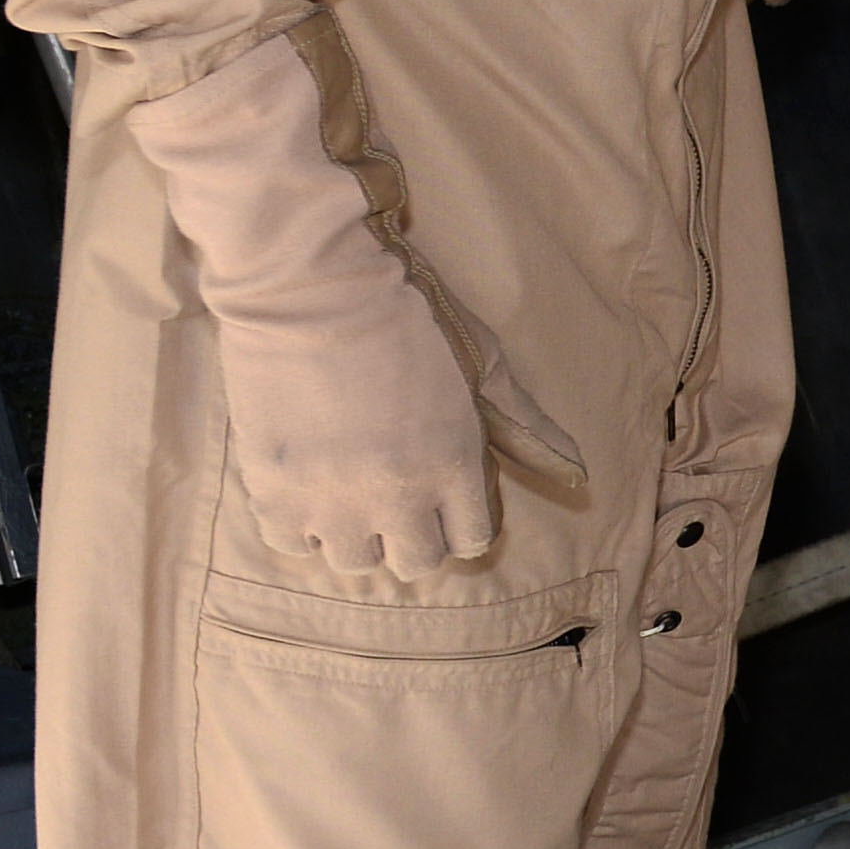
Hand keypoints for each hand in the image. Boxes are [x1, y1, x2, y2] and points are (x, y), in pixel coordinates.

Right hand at [131, 32, 504, 572]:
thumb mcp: (483, 365)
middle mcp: (395, 494)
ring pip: (352, 560)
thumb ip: (526, 427)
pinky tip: (309, 487)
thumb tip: (578, 473)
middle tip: (400, 496)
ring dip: (357, 532)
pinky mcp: (271, 490)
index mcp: (454, 465)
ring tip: (352, 490)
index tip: (448, 498)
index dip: (464, 519)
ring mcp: (329, 498)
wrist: (309, 286)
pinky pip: (292, 544)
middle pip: (416, 562)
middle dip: (416, 534)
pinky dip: (302, 524)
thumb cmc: (406, 315)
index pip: (472, 541)